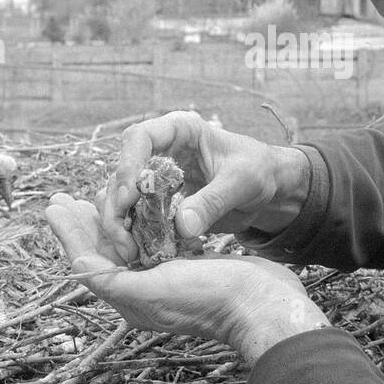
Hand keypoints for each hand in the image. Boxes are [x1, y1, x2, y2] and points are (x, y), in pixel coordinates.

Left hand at [46, 193, 328, 363]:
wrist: (262, 303)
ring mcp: (167, 276)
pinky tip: (138, 207)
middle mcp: (145, 287)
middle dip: (83, 222)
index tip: (54, 204)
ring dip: (109, 217)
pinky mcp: (189, 263)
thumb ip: (112, 279)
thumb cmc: (208, 299)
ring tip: (90, 197)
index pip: (89, 261)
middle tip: (62, 197)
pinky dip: (140, 220)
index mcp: (131, 297)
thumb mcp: (153, 291)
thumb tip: (76, 264)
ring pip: (127, 242)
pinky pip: (154, 239)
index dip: (70, 233)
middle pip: (104, 250)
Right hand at [99, 110, 309, 265]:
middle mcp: (160, 151)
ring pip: (119, 196)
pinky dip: (131, 233)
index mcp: (180, 131)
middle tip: (123, 236)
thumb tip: (181, 226)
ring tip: (129, 250)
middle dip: (116, 205)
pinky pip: (133, 216)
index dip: (128, 164)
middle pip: (121, 172)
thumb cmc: (258, 170)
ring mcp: (155, 177)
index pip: (140, 137)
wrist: (268, 186)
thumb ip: (213, 201)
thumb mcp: (242, 182)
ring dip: (117, 223)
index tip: (131, 197)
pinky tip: (136, 252)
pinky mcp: (157, 202)